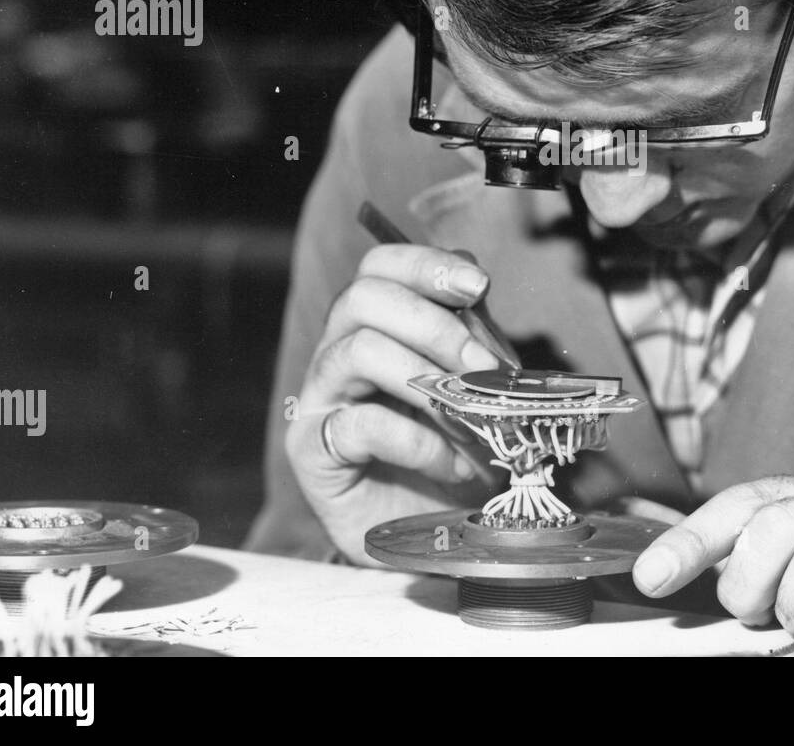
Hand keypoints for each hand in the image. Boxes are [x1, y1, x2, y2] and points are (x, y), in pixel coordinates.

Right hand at [285, 243, 502, 561]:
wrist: (430, 529)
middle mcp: (338, 350)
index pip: (381, 266)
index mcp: (375, 324)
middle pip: (363, 296)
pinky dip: (420, 442)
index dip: (427, 265)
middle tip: (482, 365)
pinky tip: (453, 463)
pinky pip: (362, 426)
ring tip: (470, 418)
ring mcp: (320, 398)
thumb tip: (478, 302)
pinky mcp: (311, 450)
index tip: (478, 286)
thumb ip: (474, 340)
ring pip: (358, 350)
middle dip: (434, 324)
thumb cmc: (453, 449)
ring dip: (428, 380)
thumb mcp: (476, 387)